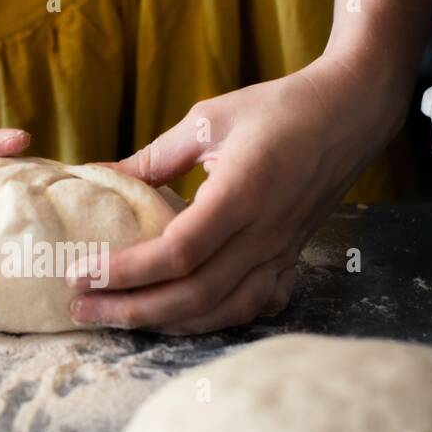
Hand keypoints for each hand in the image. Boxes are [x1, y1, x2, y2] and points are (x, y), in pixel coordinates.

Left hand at [68, 56, 407, 333]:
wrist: (351, 112)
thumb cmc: (279, 108)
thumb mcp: (208, 120)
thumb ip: (154, 157)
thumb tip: (98, 174)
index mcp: (242, 193)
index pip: (176, 252)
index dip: (124, 270)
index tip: (80, 271)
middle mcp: (264, 233)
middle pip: (193, 294)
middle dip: (131, 309)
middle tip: (82, 308)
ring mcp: (282, 253)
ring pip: (222, 311)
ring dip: (166, 322)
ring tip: (118, 317)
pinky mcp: (292, 260)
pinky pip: (251, 307)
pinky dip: (211, 320)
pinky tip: (179, 318)